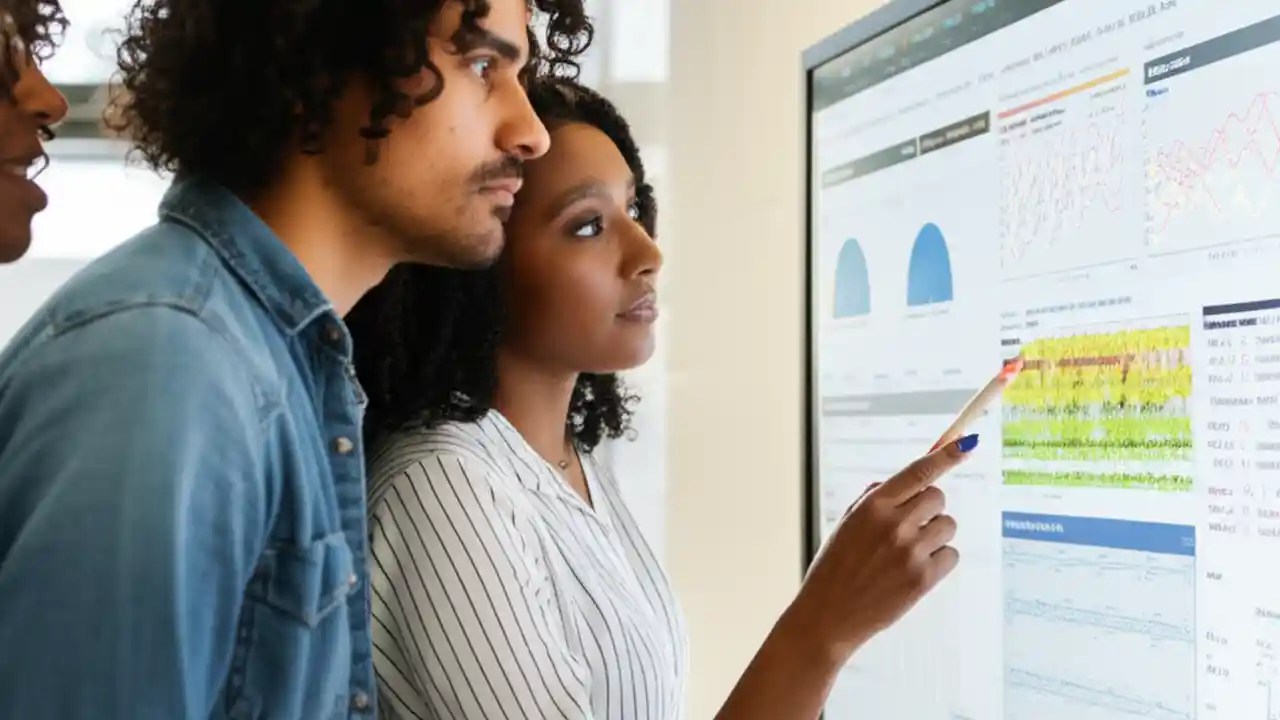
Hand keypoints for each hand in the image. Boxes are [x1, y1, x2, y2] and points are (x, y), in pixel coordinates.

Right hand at [788, 434, 976, 665]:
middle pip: (938, 498)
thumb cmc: (834, 568)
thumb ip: (874, 500)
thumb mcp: (846, 525)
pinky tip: (914, 571)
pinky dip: (939, 561)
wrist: (828, 615)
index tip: (967, 443)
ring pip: (948, 526)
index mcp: (873, 506)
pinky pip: (951, 555)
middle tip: (911, 526)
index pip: (918, 472)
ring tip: (908, 553)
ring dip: (935, 535)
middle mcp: (894, 524)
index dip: (946, 455)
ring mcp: (911, 551)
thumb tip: (904, 481)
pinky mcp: (923, 578)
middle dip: (929, 508)